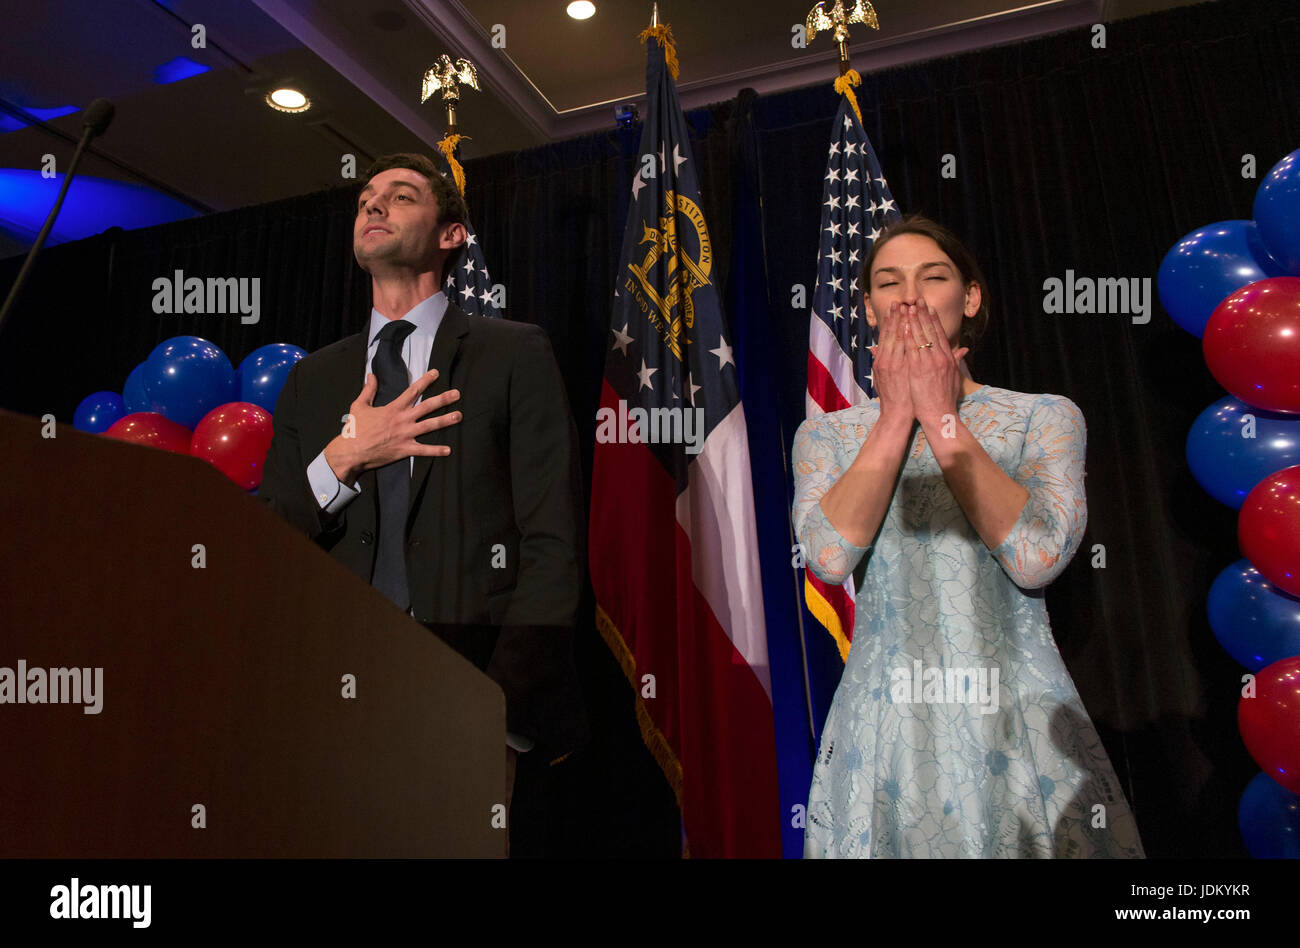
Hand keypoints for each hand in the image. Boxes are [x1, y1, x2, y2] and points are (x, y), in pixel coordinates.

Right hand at [324, 368, 461, 482]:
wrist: (351, 452)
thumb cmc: (354, 429)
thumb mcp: (359, 406)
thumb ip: (368, 390)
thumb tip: (372, 375)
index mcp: (393, 408)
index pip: (413, 391)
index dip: (426, 380)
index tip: (436, 373)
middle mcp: (403, 420)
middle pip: (427, 406)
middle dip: (444, 399)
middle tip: (457, 393)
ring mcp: (405, 435)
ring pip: (430, 425)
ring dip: (446, 420)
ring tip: (459, 416)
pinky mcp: (405, 450)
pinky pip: (424, 450)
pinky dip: (436, 451)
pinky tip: (448, 450)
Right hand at [868, 300, 914, 426]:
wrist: (898, 414)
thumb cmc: (892, 397)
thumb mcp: (880, 378)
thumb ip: (878, 361)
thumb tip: (873, 348)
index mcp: (882, 361)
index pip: (887, 336)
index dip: (891, 320)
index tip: (895, 307)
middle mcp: (887, 360)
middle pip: (892, 333)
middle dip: (896, 316)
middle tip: (900, 300)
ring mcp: (896, 364)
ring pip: (900, 337)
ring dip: (904, 321)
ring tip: (908, 306)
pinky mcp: (905, 369)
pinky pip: (908, 348)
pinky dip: (909, 335)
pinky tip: (912, 323)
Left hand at [902, 303, 968, 422]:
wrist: (939, 414)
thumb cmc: (944, 398)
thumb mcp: (954, 377)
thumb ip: (956, 361)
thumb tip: (963, 351)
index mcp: (948, 358)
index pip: (940, 334)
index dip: (933, 320)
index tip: (929, 308)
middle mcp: (940, 358)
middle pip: (930, 331)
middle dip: (923, 314)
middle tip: (917, 300)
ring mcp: (929, 363)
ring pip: (920, 337)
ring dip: (913, 321)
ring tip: (908, 307)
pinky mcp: (918, 369)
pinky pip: (911, 349)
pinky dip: (907, 336)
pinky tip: (903, 325)